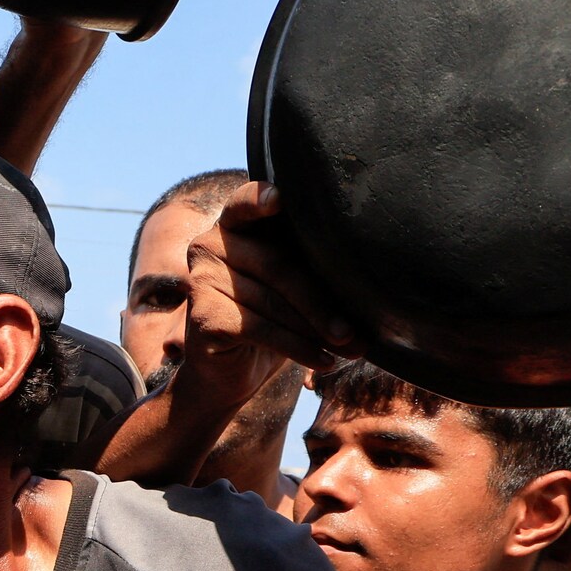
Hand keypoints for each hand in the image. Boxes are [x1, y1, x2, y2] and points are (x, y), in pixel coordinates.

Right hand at [179, 184, 358, 407]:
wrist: (226, 372)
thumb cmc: (269, 317)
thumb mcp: (289, 282)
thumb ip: (308, 261)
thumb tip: (369, 278)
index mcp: (234, 225)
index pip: (245, 203)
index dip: (258, 199)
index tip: (278, 198)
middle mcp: (210, 245)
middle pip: (278, 265)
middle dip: (322, 302)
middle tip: (356, 330)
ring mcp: (201, 280)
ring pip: (273, 302)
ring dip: (317, 330)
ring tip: (351, 348)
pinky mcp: (203, 316)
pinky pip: (261, 329)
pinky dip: (299, 348)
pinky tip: (324, 361)